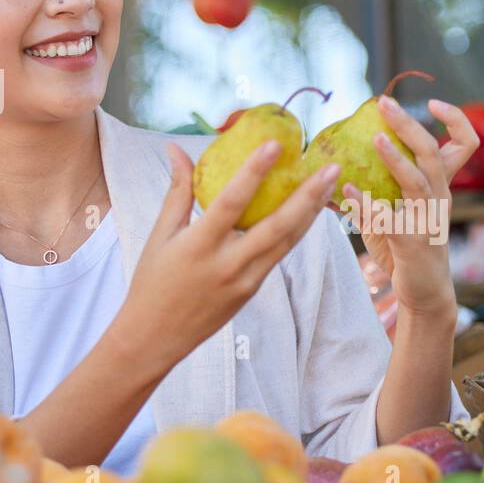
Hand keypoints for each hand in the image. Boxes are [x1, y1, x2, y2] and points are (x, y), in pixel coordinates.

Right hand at [117, 140, 339, 377]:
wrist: (155, 337)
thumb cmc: (152, 282)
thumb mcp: (160, 235)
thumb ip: (178, 191)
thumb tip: (176, 148)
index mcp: (199, 246)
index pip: (231, 202)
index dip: (253, 172)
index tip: (275, 145)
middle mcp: (227, 264)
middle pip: (277, 226)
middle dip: (308, 196)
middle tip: (331, 168)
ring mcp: (245, 281)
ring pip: (287, 242)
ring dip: (312, 212)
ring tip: (330, 184)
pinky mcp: (253, 291)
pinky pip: (279, 255)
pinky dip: (297, 232)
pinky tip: (310, 212)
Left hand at [338, 96, 477, 318]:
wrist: (425, 293)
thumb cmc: (408, 248)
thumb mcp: (396, 211)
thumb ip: (375, 189)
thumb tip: (338, 166)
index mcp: (440, 185)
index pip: (465, 143)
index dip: (456, 119)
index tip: (432, 102)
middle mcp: (439, 197)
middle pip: (433, 152)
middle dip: (408, 124)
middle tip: (384, 103)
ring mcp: (428, 219)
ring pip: (417, 181)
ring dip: (395, 158)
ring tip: (375, 138)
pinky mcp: (412, 242)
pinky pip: (389, 218)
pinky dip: (366, 203)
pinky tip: (345, 192)